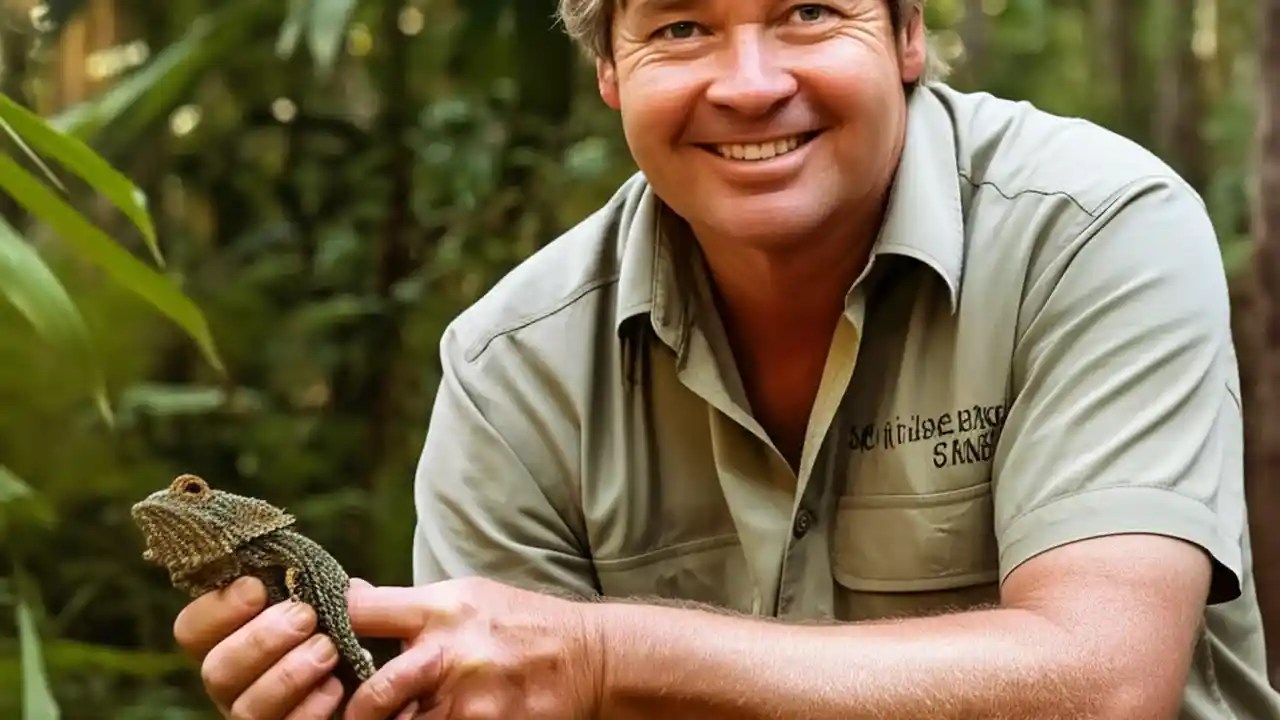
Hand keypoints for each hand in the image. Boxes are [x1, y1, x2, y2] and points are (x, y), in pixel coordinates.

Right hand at [171, 576, 417, 719]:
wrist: (384, 682)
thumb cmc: (348, 629)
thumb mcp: (332, 601)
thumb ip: (313, 586)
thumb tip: (308, 574)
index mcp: (232, 642)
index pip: (191, 630)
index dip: (217, 610)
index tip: (257, 588)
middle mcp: (234, 685)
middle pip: (216, 671)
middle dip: (261, 641)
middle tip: (305, 618)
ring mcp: (256, 715)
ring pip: (246, 710)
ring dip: (288, 675)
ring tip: (328, 650)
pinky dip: (310, 710)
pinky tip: (336, 687)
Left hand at [342, 576, 602, 719]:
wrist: (590, 658)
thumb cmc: (522, 624)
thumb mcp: (469, 595)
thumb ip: (412, 605)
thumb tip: (353, 598)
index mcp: (443, 610)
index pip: (363, 613)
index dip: (333, 626)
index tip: (321, 640)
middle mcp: (452, 656)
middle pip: (373, 693)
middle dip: (353, 710)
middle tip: (349, 713)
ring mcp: (471, 703)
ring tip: (387, 717)